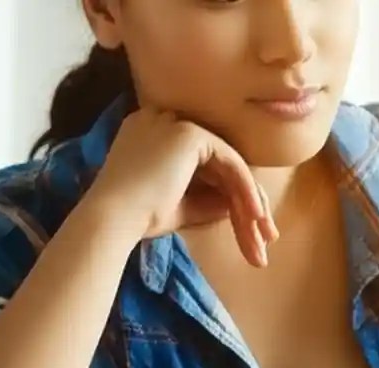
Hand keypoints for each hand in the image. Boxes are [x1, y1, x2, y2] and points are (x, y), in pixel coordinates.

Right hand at [83, 106, 278, 266]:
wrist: (113, 218)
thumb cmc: (137, 219)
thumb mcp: (179, 207)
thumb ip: (208, 199)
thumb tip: (238, 202)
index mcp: (152, 134)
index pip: (203, 161)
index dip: (229, 193)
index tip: (249, 226)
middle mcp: (162, 120)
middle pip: (219, 162)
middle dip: (247, 200)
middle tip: (266, 235)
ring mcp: (176, 123)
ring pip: (230, 164)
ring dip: (252, 201)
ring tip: (265, 235)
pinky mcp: (190, 134)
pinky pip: (231, 163)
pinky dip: (247, 191)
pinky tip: (256, 218)